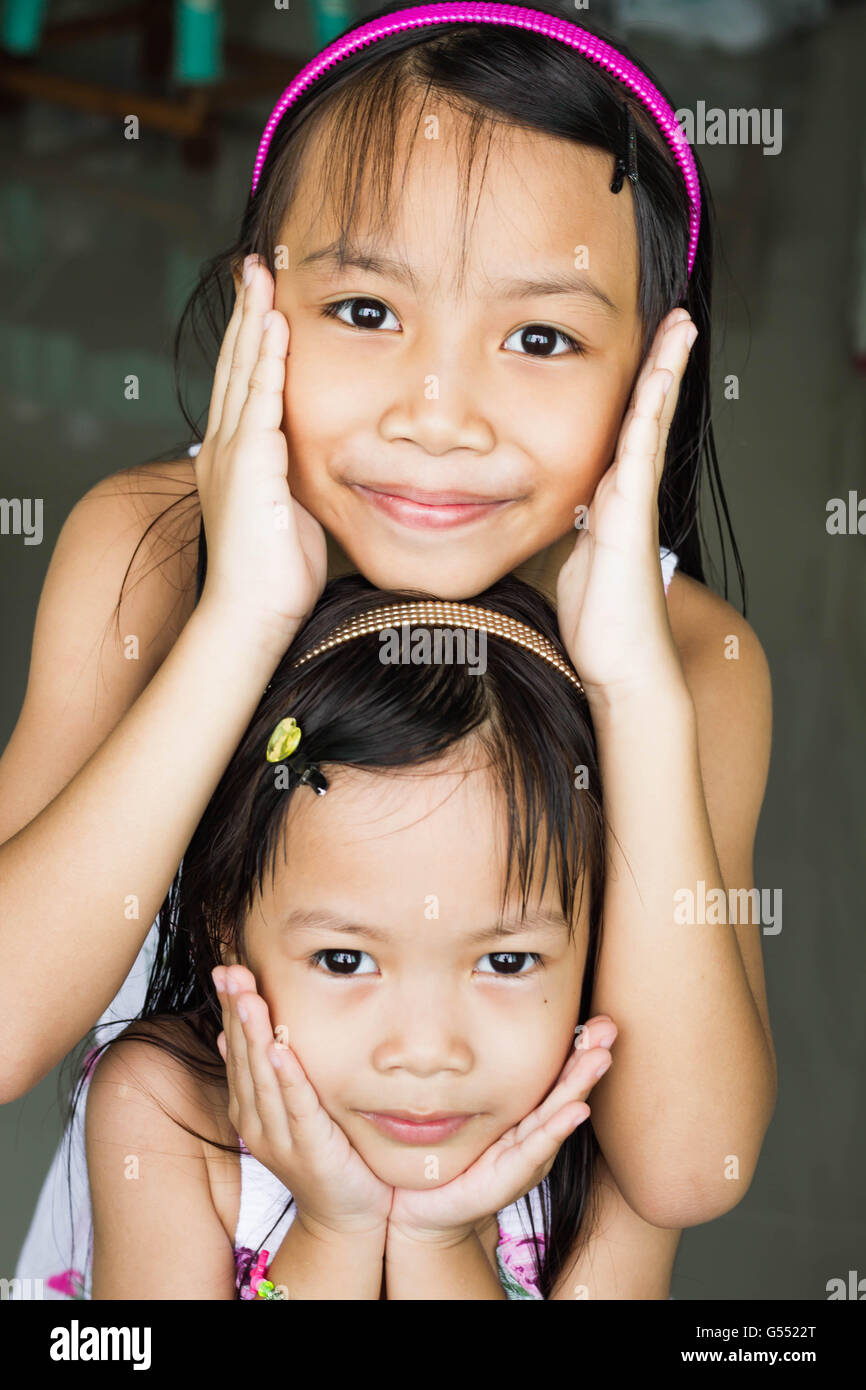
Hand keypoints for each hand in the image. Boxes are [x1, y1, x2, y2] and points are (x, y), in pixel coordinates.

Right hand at [194, 255, 327, 660]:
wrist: (253, 615)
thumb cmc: (275, 578)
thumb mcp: (288, 516)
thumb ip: (294, 484)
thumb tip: (315, 473)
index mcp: (232, 460)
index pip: (240, 385)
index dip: (249, 341)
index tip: (261, 302)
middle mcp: (222, 449)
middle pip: (232, 366)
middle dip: (245, 314)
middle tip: (252, 268)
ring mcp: (230, 455)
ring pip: (241, 372)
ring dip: (252, 322)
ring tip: (261, 278)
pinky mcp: (247, 466)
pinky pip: (258, 401)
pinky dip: (265, 361)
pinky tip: (274, 326)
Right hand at [213, 963, 391, 1239]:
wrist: (344, 1214)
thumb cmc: (322, 1156)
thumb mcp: (285, 1110)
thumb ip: (261, 1075)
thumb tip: (229, 1035)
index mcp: (249, 1108)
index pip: (236, 1048)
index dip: (231, 1007)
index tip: (227, 967)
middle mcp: (257, 1121)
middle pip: (243, 1056)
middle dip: (236, 1010)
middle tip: (230, 969)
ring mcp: (280, 1137)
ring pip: (263, 1077)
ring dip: (254, 1035)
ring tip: (248, 997)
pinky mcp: (310, 1149)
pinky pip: (296, 1107)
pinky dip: (287, 1077)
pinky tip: (279, 1049)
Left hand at [387, 1015, 617, 1245]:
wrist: (424, 1207)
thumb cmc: (448, 1157)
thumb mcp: (468, 1114)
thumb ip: (482, 1083)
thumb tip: (477, 1030)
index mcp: (524, 1119)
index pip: (555, 1078)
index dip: (577, 1050)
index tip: (599, 1020)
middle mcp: (532, 1137)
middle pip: (564, 1091)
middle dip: (589, 1059)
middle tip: (610, 1027)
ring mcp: (525, 1158)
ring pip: (557, 1114)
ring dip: (581, 1084)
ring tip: (601, 1057)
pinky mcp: (509, 1178)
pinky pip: (536, 1148)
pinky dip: (559, 1127)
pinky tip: (578, 1108)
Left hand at [556, 311, 697, 703]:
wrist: (622, 666)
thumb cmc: (595, 625)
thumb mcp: (567, 567)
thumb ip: (559, 537)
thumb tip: (528, 521)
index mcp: (608, 501)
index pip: (622, 432)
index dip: (634, 391)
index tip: (643, 351)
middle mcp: (625, 494)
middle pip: (645, 415)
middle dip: (660, 366)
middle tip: (677, 319)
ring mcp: (633, 501)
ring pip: (649, 422)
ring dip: (665, 372)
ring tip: (681, 327)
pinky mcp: (631, 515)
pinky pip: (640, 451)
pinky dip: (650, 410)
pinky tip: (658, 376)